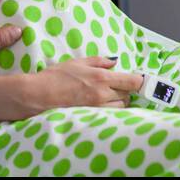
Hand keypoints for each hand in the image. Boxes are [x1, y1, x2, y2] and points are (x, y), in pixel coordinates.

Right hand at [26, 57, 144, 110]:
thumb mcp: (78, 62)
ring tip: (104, 96)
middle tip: (114, 85)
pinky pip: (109, 115)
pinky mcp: (92, 118)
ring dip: (118, 101)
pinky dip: (109, 110)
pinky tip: (99, 105)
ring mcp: (97, 108)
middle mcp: (102, 94)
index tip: (140, 80)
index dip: (139, 81)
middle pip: (128, 95)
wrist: (38, 95)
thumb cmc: (55, 77)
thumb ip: (99, 61)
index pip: (133, 82)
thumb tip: (114, 62)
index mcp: (101, 78)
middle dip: (125, 90)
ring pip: (120, 107)